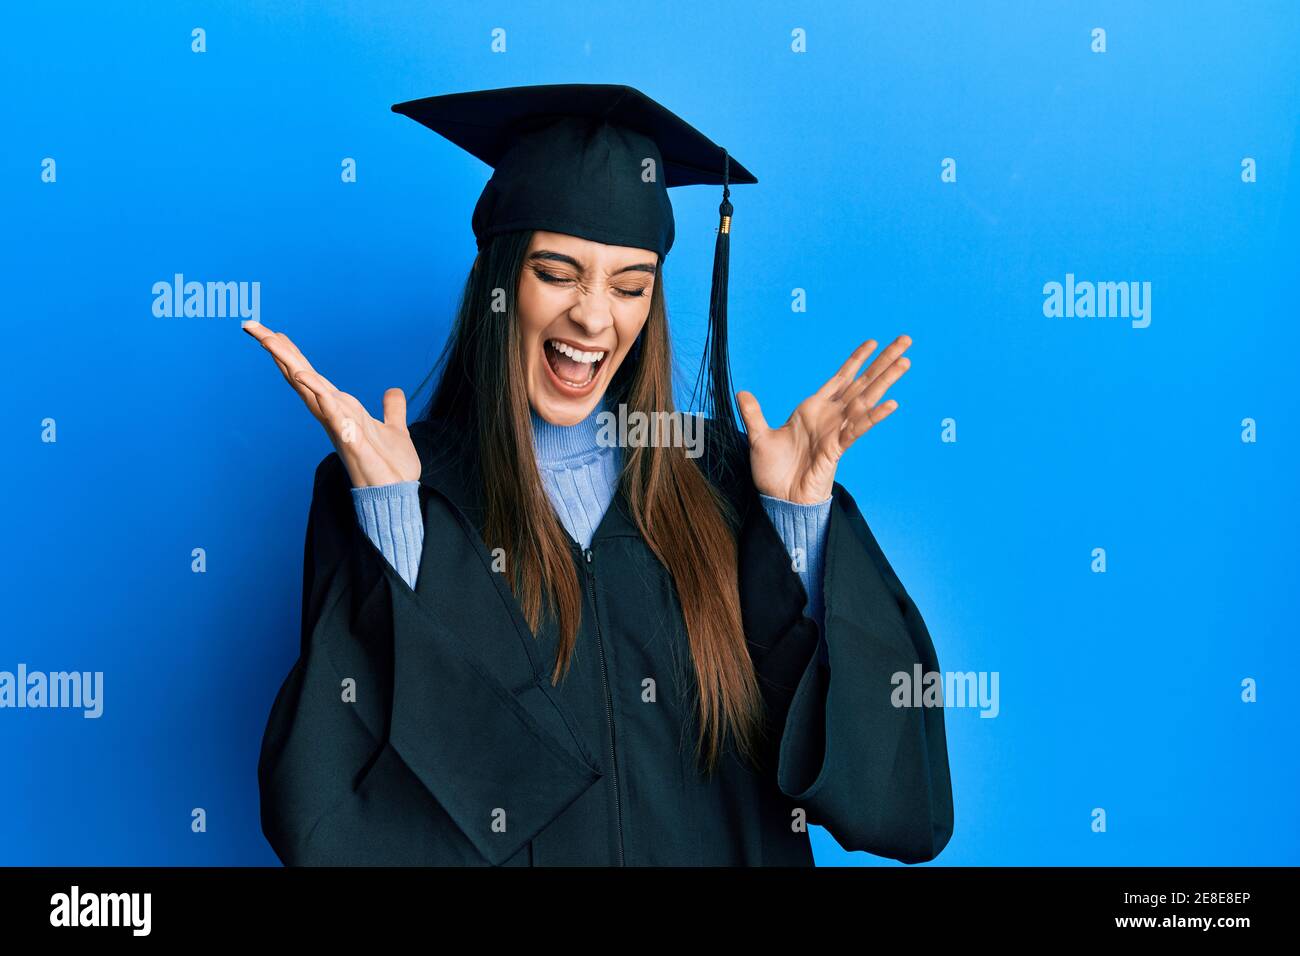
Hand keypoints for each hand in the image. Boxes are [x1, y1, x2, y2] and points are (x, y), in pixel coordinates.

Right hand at [243, 320, 420, 488]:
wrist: (396, 493)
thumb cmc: (390, 465)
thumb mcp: (394, 428)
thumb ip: (391, 409)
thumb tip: (392, 392)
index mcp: (340, 408)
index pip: (311, 376)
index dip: (292, 355)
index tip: (273, 332)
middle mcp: (333, 414)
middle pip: (299, 376)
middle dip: (277, 352)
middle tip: (251, 326)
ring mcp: (338, 426)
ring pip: (309, 389)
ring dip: (291, 364)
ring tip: (270, 341)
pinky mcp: (350, 440)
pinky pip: (332, 413)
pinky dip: (319, 395)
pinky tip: (304, 378)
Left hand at [736, 335, 911, 503]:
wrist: (779, 500)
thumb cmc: (773, 472)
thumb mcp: (758, 438)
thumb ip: (754, 414)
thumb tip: (741, 392)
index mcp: (812, 410)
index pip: (841, 378)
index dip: (857, 360)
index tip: (873, 342)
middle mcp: (829, 417)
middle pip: (862, 383)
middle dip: (883, 362)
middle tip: (905, 341)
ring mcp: (836, 432)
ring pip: (866, 401)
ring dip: (885, 382)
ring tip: (905, 362)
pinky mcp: (837, 449)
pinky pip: (858, 430)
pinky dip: (873, 417)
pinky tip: (891, 403)